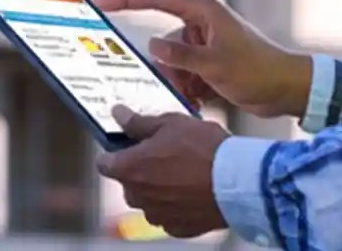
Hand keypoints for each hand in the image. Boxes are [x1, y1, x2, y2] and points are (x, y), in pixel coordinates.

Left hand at [95, 105, 229, 237]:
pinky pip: (169, 214)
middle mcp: (137, 196)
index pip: (104, 163)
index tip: (129, 145)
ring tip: (185, 172)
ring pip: (149, 199)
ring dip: (159, 188)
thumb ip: (139, 122)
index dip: (115, 152)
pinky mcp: (177, 228)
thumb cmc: (203, 148)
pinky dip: (177, 204)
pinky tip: (194, 190)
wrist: (237, 181)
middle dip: (141, 169)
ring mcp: (156, 215)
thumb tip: (118, 114)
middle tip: (166, 154)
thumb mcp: (170, 123)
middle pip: (128, 182)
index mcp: (129, 168)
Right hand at [97, 0, 312, 118]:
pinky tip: (203, 101)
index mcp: (203, 11)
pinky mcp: (210, 64)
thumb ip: (180, 55)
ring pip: (173, 64)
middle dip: (169, 68)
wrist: (287, 90)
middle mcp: (202, 24)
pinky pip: (185, 76)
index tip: (101, 1)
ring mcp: (206, 45)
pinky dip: (190, 90)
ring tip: (200, 96)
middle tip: (187, 86)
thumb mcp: (214, 64)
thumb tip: (151, 45)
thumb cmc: (258, 70)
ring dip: (181, 83)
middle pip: (164, 44)